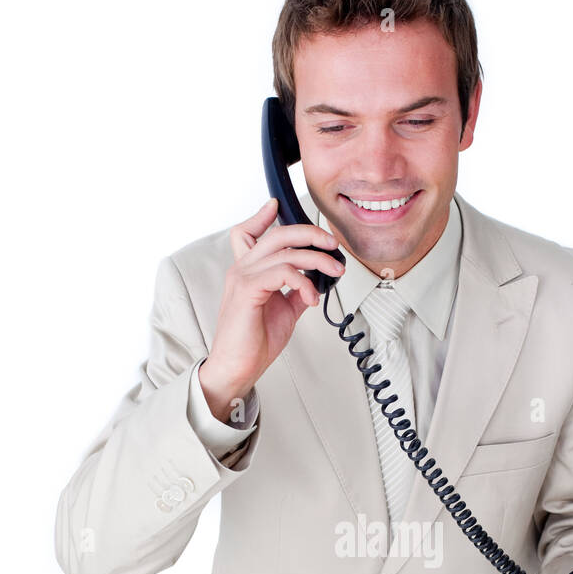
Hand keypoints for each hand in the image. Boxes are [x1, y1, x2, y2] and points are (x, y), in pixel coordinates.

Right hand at [199, 197, 344, 421]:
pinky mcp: (248, 291)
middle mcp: (243, 269)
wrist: (237, 368)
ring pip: (286, 252)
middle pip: (277, 234)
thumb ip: (296, 292)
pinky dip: (304, 282)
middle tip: (332, 244)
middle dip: (310, 233)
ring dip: (317, 260)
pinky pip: (283, 273)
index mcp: (248, 271)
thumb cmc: (254, 343)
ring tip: (335, 271)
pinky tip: (312, 297)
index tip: (277, 205)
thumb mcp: (284, 311)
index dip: (262, 216)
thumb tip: (317, 282)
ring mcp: (243, 277)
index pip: (248, 232)